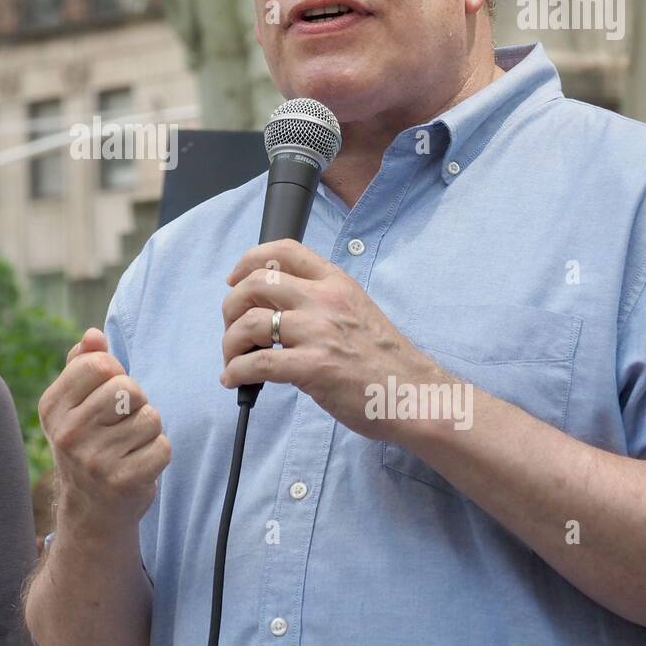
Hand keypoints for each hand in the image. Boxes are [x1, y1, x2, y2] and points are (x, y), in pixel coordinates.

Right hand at [38, 328, 170, 531]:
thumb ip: (82, 363)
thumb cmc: (88, 442)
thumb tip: (94, 335)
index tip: (107, 393)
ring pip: (150, 417)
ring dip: (148, 427)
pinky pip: (162, 446)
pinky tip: (138, 463)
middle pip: (127, 388)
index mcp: (52, 407)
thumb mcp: (75, 403)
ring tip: (129, 444)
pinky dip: (158, 452)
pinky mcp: (122, 482)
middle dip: (135, 401)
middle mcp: (68, 433)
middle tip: (121, 422)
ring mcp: (94, 461)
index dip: (115, 373)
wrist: (91, 510)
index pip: (98, 364)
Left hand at [220, 239, 446, 441]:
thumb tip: (275, 309)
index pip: (283, 250)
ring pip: (249, 322)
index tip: (235, 280)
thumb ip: (320, 302)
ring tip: (232, 360)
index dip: (248, 261)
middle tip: (233, 329)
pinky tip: (235, 380)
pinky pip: (256, 363)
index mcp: (336, 282)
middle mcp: (325, 299)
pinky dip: (236, 372)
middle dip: (231, 306)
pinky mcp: (313, 367)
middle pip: (255, 283)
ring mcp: (318, 332)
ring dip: (229, 343)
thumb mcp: (357, 310)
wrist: (415, 395)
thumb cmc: (385, 361)